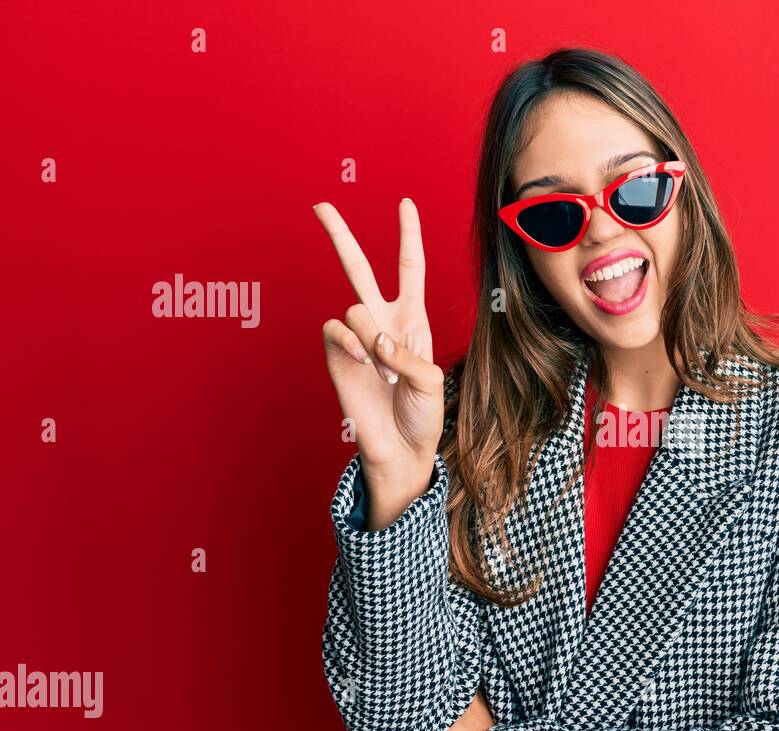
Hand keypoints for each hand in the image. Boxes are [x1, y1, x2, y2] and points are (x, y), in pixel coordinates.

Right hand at [315, 199, 444, 504]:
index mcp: (413, 320)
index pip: (409, 269)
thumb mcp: (430, 382)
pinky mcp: (336, 355)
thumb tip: (374, 338)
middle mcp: (382, 322)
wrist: (400, 448)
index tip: (405, 204)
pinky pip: (334, 329)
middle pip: (358, 268)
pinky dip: (349, 342)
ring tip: (382, 367)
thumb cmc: (422, 416)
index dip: (408, 236)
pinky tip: (362, 362)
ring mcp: (356, 338)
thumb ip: (406, 355)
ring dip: (370, 334)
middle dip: (340, 236)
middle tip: (320, 205)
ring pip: (353, 306)